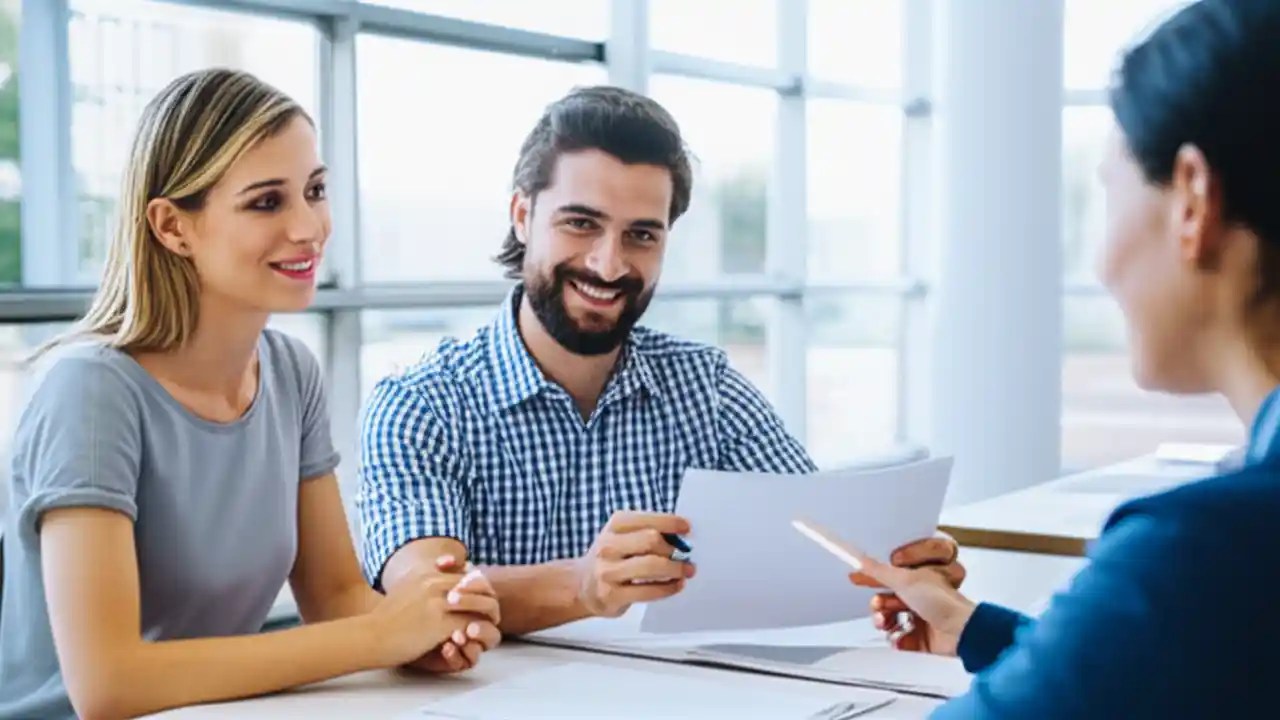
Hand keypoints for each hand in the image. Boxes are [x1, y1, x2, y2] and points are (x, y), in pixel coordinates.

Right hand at [368, 556, 500, 669]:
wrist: (370, 636)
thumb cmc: (386, 618)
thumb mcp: (405, 589)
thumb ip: (424, 582)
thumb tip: (440, 578)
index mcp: (429, 574)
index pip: (468, 573)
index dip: (479, 587)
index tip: (481, 599)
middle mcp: (436, 583)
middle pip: (480, 586)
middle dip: (488, 600)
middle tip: (491, 615)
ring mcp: (440, 602)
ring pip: (482, 604)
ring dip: (488, 617)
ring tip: (486, 628)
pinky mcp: (441, 623)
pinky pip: (472, 625)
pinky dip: (476, 632)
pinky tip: (473, 639)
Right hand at [576, 511, 696, 617]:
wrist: (581, 585)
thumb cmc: (611, 557)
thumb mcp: (622, 536)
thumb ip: (647, 532)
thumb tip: (682, 537)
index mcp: (614, 525)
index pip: (646, 519)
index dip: (670, 522)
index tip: (687, 528)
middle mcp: (608, 546)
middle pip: (650, 540)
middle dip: (674, 548)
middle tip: (687, 555)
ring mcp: (608, 571)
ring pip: (651, 566)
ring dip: (675, 568)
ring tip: (687, 571)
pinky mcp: (612, 595)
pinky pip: (648, 591)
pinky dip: (668, 588)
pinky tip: (676, 585)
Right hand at [848, 546, 975, 656]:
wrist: (962, 632)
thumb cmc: (944, 602)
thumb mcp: (905, 580)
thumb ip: (880, 571)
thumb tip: (862, 560)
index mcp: (921, 574)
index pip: (892, 570)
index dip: (875, 573)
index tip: (859, 575)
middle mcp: (923, 593)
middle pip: (889, 595)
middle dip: (880, 602)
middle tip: (876, 605)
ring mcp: (923, 614)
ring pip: (892, 616)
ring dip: (884, 620)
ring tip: (885, 623)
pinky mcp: (923, 636)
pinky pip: (900, 636)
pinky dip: (897, 638)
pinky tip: (898, 637)